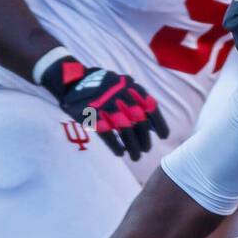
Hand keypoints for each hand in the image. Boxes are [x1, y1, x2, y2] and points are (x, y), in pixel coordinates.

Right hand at [40, 55, 168, 160]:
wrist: (73, 80)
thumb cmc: (104, 87)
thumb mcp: (123, 86)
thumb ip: (138, 100)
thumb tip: (152, 125)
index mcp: (132, 88)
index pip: (151, 108)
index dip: (160, 124)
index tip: (163, 136)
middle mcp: (122, 97)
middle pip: (140, 123)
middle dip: (145, 139)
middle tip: (145, 150)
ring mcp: (107, 107)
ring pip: (126, 131)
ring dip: (133, 147)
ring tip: (136, 157)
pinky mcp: (93, 116)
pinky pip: (108, 135)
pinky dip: (115, 146)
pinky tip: (120, 153)